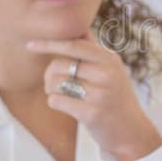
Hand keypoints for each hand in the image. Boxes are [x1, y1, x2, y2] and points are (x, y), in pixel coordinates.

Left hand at [27, 32, 161, 160]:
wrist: (131, 131)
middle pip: (60, 65)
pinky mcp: (91, 113)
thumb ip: (94, 51)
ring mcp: (100, 94)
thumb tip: (79, 29)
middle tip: (52, 83)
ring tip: (60, 94)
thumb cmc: (116, 98)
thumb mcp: (112, 70)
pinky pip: (57, 101)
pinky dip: (55, 102)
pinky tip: (65, 106)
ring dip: (51, 89)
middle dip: (49, 74)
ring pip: (56, 82)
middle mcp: (107, 74)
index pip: (74, 45)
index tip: (30, 45)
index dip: (50, 44)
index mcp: (110, 60)